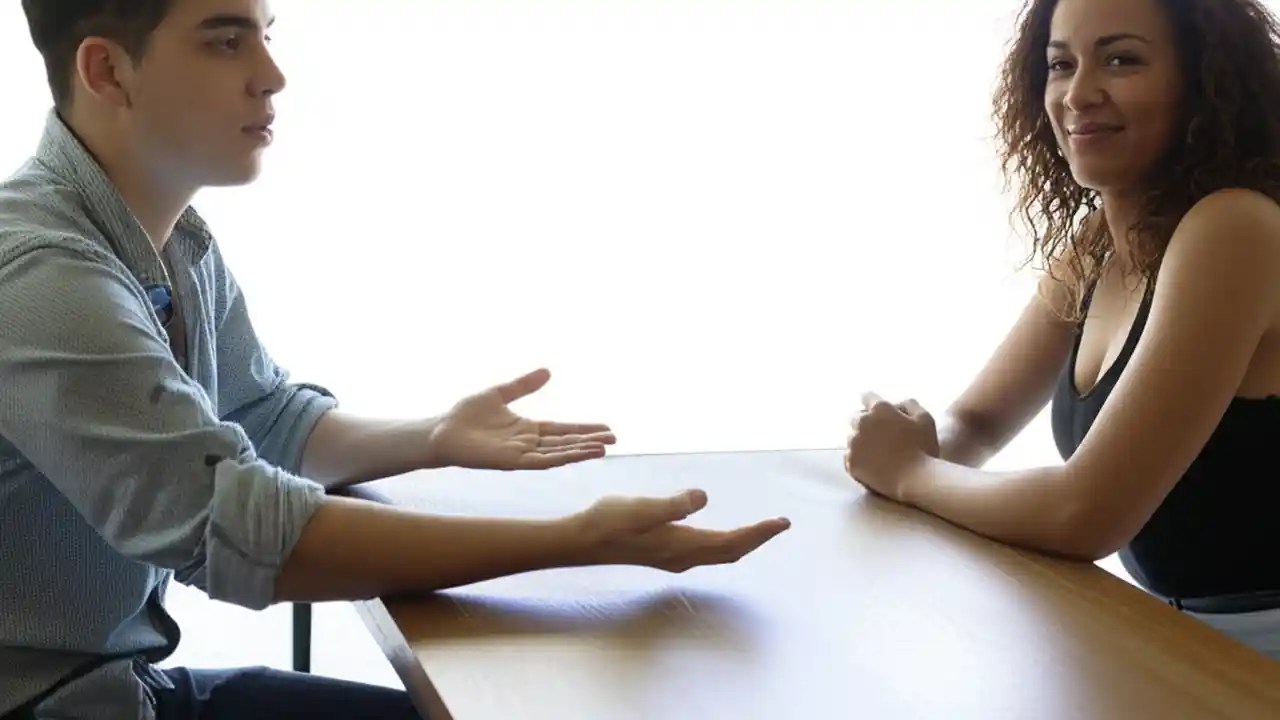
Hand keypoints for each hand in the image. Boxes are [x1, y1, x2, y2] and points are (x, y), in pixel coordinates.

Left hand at [428, 368, 616, 470]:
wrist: (442, 430)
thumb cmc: (466, 415)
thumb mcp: (499, 393)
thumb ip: (523, 384)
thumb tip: (548, 371)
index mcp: (527, 429)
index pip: (562, 430)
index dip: (583, 429)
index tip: (606, 428)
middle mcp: (529, 444)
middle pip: (566, 443)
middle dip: (590, 441)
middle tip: (615, 439)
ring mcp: (522, 454)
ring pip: (559, 454)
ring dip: (581, 452)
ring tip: (604, 448)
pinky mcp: (513, 462)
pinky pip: (542, 461)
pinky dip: (562, 458)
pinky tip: (577, 455)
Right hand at [570, 490, 790, 571]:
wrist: (583, 541)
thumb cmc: (609, 521)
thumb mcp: (642, 507)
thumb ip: (673, 504)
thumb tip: (703, 497)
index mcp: (683, 544)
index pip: (732, 542)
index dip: (759, 533)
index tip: (782, 522)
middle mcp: (683, 556)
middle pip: (731, 551)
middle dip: (757, 538)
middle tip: (780, 524)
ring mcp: (673, 557)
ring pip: (719, 554)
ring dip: (742, 542)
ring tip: (759, 529)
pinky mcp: (664, 553)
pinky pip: (706, 552)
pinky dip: (723, 543)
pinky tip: (718, 535)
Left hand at [844, 392, 938, 502]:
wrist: (916, 480)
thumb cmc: (924, 448)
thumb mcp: (925, 419)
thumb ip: (909, 404)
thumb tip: (897, 403)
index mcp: (879, 409)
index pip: (867, 396)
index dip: (872, 402)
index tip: (876, 410)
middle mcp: (862, 422)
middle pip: (856, 416)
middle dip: (865, 422)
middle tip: (880, 435)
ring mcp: (853, 443)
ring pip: (852, 438)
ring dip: (861, 441)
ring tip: (878, 454)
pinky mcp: (850, 462)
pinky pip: (850, 456)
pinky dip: (858, 459)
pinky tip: (872, 466)